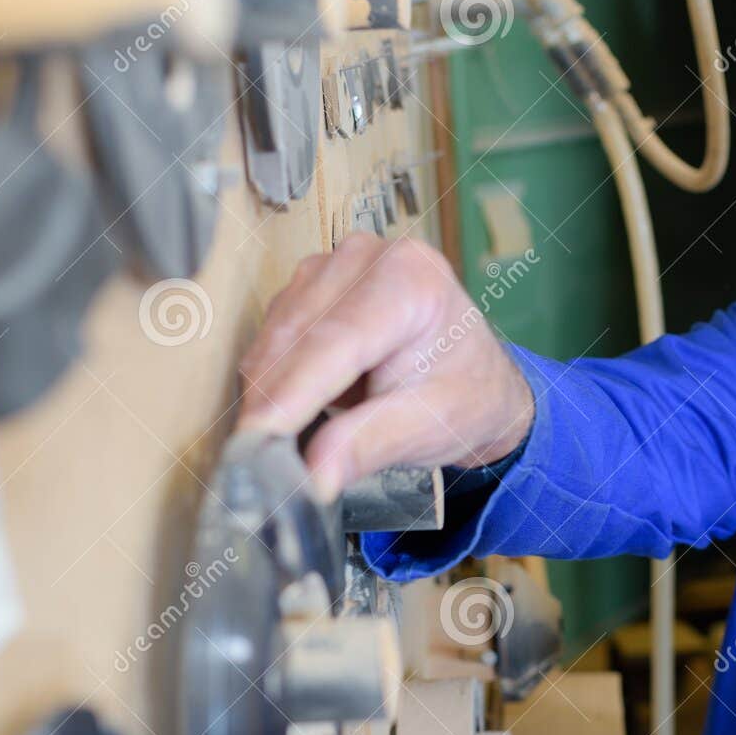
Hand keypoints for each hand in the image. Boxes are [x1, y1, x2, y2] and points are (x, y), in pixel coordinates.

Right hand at [238, 233, 535, 498]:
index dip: (291, 392)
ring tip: (280, 445)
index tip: (257, 439)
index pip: (336, 340)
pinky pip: (273, 337)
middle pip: (296, 335)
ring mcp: (334, 266)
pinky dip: (273, 380)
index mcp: (411, 282)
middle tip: (261, 464)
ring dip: (267, 392)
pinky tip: (290, 413)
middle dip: (271, 401)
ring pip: (274, 337)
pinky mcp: (310, 285)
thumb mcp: (428, 426)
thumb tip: (314, 475)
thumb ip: (369, 445)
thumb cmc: (465, 396)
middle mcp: (368, 259)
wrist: (478, 381)